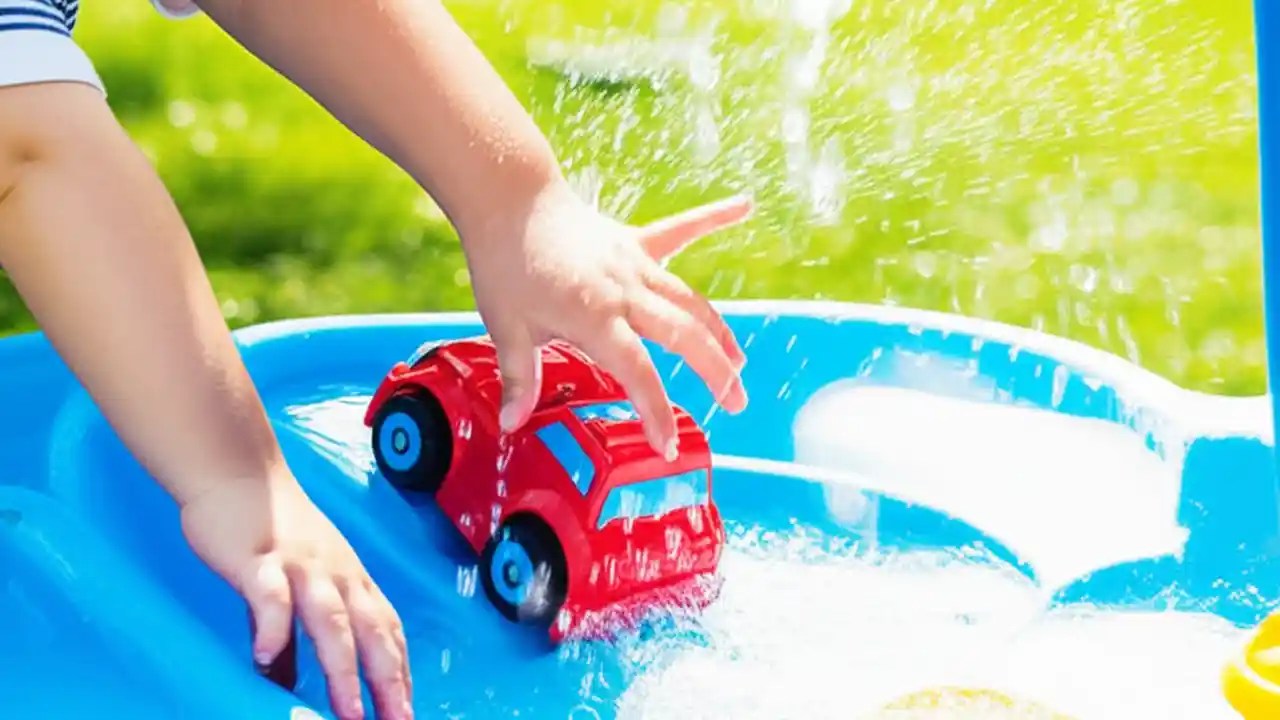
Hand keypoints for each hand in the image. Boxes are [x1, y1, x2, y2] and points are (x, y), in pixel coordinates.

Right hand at [180, 474, 410, 719]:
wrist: (237, 469)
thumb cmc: (270, 529)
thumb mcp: (296, 582)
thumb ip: (294, 633)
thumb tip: (285, 684)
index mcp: (351, 580)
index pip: (388, 630)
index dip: (400, 672)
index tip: (408, 711)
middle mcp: (337, 574)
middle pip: (372, 631)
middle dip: (389, 682)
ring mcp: (301, 566)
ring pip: (332, 621)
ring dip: (344, 669)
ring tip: (352, 713)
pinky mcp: (259, 560)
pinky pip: (270, 597)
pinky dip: (272, 628)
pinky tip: (266, 661)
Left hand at [462, 181, 752, 457]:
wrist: (508, 199)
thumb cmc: (505, 261)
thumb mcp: (506, 325)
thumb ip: (520, 376)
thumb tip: (513, 422)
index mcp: (594, 317)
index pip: (638, 371)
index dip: (657, 410)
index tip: (669, 444)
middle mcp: (624, 291)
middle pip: (683, 335)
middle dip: (715, 372)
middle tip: (736, 403)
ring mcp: (633, 264)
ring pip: (690, 300)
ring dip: (719, 331)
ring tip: (739, 362)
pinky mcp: (633, 242)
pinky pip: (679, 231)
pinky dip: (713, 219)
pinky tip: (745, 206)